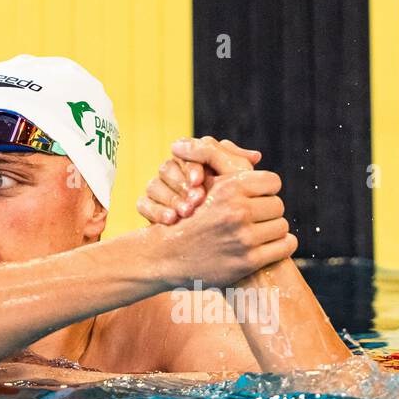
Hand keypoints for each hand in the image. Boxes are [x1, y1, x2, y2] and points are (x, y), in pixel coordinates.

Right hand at [137, 136, 260, 224]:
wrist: (194, 244)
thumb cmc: (228, 209)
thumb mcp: (235, 183)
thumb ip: (240, 166)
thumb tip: (255, 156)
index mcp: (193, 161)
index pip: (188, 153)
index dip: (194, 166)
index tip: (201, 181)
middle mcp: (172, 172)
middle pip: (167, 167)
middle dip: (181, 183)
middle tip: (196, 198)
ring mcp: (158, 190)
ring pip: (154, 184)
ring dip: (170, 197)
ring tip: (185, 212)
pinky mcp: (147, 207)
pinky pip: (142, 203)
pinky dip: (154, 210)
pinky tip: (170, 220)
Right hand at [154, 146, 295, 286]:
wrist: (167, 256)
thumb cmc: (188, 218)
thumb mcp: (203, 186)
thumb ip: (226, 167)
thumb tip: (256, 156)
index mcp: (229, 188)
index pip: (272, 181)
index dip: (266, 190)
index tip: (258, 198)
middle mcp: (237, 211)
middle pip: (278, 205)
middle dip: (268, 212)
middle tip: (257, 219)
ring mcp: (244, 238)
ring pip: (282, 226)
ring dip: (274, 230)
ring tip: (260, 233)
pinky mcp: (249, 261)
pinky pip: (285, 247)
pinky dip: (282, 246)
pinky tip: (270, 247)